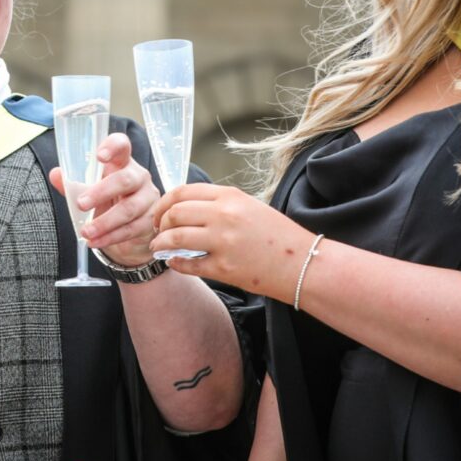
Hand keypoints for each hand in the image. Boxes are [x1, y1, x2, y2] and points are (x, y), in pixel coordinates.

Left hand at [49, 133, 159, 267]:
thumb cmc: (109, 202)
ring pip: (129, 209)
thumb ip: (73, 184)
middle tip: (81, 204)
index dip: (113, 147)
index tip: (99, 156)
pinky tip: (96, 241)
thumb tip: (55, 175)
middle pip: (125, 180)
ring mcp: (148, 198)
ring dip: (104, 222)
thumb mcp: (90, 191)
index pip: (122, 146)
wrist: (131, 229)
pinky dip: (111, 237)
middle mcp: (139, 177)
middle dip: (101, 192)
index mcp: (122, 163)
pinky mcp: (151, 220)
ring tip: (86, 232)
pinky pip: (131, 229)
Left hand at [150, 184, 312, 299]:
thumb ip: (218, 203)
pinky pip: (187, 264)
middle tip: (157, 231)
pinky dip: (175, 263)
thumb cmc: (277, 235)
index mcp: (230, 196)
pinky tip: (174, 262)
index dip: (164, 203)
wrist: (303, 263)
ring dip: (161, 243)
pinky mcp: (224, 268)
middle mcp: (224, 215)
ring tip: (158, 248)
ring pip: (175, 238)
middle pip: (174, 213)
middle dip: (159, 223)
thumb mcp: (249, 206)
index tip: (160, 213)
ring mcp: (223, 242)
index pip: (182, 192)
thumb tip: (184, 208)